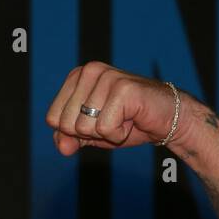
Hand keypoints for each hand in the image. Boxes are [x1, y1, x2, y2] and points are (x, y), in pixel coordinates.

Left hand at [45, 62, 186, 154]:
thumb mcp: (90, 133)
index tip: (98, 120)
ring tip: (123, 119)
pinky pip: (105, 129)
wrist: (165, 119)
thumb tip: (63, 147)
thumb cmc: (126, 123)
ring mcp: (106, 77)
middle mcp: (89, 71)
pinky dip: (119, 134)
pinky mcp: (123, 88)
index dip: (74, 131)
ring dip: (106, 133)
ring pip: (84, 128)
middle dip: (90, 133)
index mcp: (76, 77)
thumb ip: (69, 138)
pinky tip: (132, 120)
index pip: (52, 119)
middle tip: (113, 120)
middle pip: (66, 124)